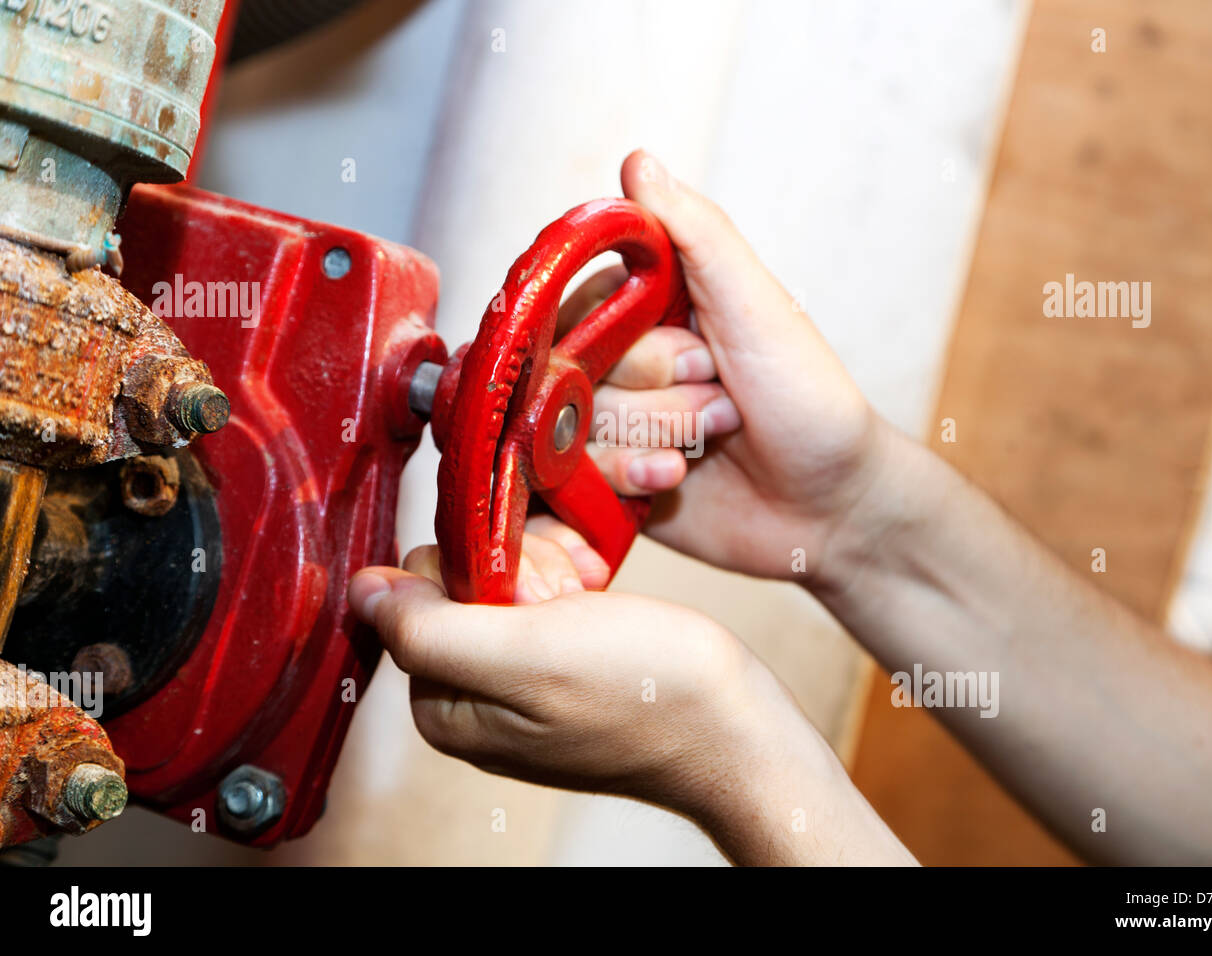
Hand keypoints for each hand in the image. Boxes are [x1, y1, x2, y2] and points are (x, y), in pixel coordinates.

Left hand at [347, 517, 907, 863]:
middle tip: (570, 597)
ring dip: (551, 566)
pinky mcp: (561, 658)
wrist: (737, 725)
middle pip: (459, 577)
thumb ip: (429, 626)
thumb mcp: (526, 653)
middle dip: (519, 567)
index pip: (416, 593)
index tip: (534, 592)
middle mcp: (475, 695)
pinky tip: (602, 591)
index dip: (475, 569)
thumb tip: (359, 591)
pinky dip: (573, 576)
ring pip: (505, 571)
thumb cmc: (646, 694)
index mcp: (447, 705)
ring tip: (594, 595)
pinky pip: (543, 587)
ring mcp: (520, 678)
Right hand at [579, 150, 899, 589]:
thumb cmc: (808, 397)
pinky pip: (573, 477)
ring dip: (658, 436)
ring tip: (715, 439)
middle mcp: (622, 358)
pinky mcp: (607, 478)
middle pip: (575, 369)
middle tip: (723, 399)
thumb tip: (638, 160)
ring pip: (573, 425)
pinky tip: (678, 479)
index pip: (583, 304)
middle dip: (661, 394)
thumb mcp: (757, 306)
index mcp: (651, 306)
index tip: (702, 352)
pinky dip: (631, 477)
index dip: (641, 340)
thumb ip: (697, 235)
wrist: (832, 506)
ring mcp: (612, 420)